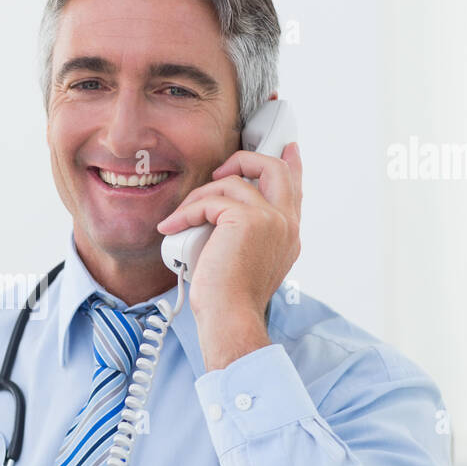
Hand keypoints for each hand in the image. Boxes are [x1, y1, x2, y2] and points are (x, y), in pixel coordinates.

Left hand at [156, 141, 301, 369]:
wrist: (230, 317)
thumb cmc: (228, 299)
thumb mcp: (243, 260)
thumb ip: (246, 234)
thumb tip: (221, 214)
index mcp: (288, 233)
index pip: (295, 188)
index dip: (291, 164)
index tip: (288, 148)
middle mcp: (286, 223)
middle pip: (274, 167)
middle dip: (243, 159)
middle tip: (219, 170)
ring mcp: (271, 219)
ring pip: (232, 182)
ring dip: (198, 198)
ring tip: (181, 220)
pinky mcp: (248, 219)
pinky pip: (210, 200)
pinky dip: (186, 213)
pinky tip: (171, 228)